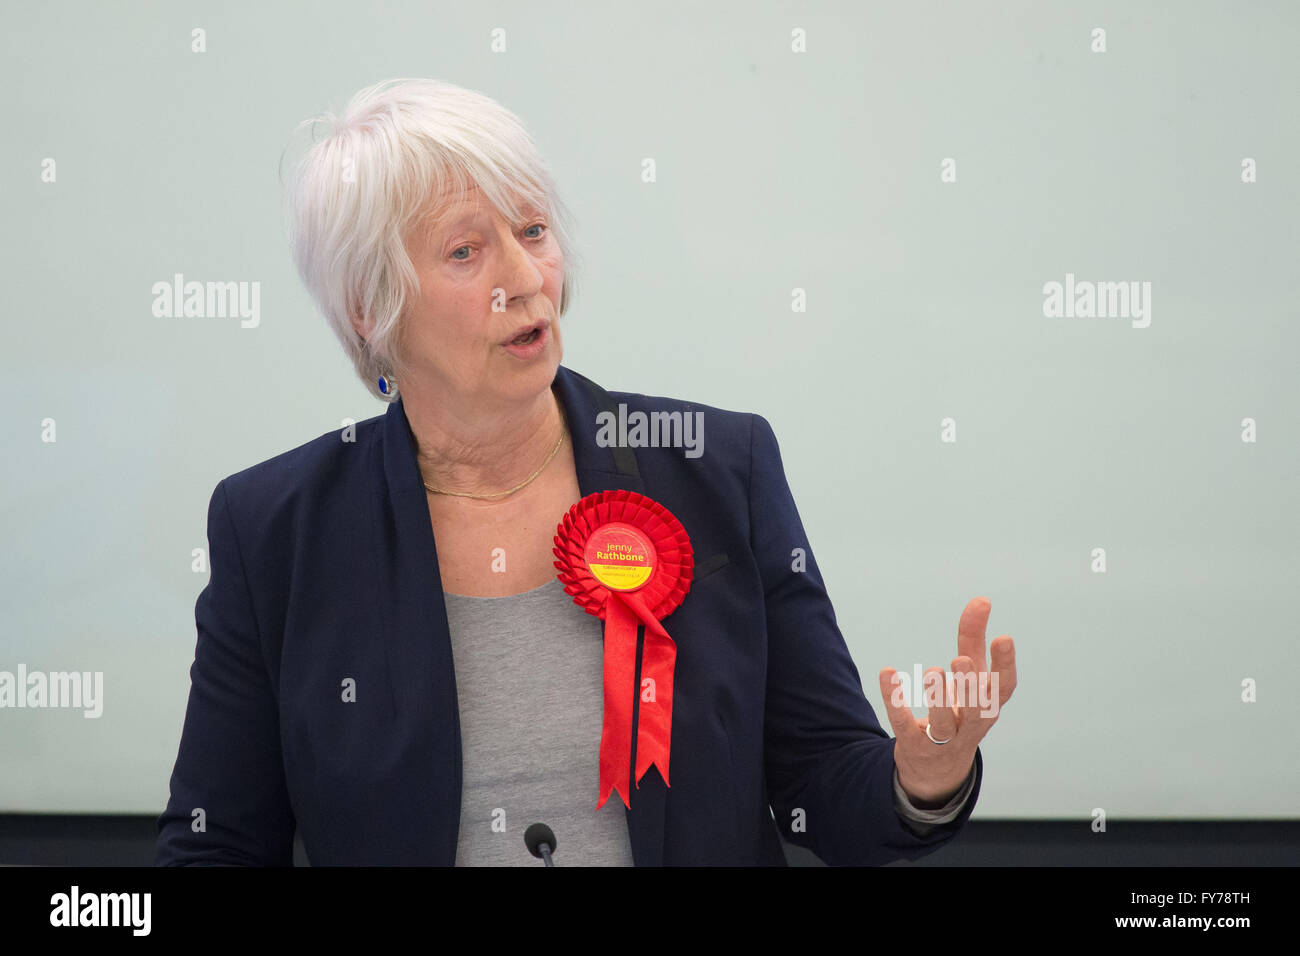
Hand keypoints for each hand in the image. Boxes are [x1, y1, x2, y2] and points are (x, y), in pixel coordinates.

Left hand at [877, 597, 1015, 806]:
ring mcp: (944, 740)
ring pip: (944, 724)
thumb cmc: (960, 711)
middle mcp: (971, 726)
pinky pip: (905, 726)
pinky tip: (887, 676)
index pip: (1004, 688)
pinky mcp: (916, 746)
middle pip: (977, 710)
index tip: (1004, 637)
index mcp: (988, 706)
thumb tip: (982, 600)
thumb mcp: (970, 678)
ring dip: (938, 699)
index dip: (1006, 665)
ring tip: (932, 672)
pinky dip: (896, 702)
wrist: (938, 770)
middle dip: (970, 685)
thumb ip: (973, 639)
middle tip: (960, 660)